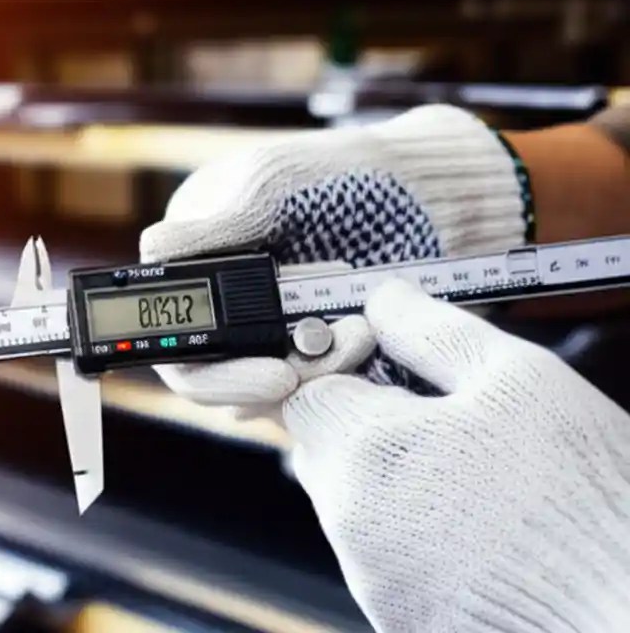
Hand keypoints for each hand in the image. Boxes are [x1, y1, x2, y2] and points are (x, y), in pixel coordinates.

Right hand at [141, 104, 531, 407]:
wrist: (440, 193)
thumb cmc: (349, 172)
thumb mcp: (274, 187)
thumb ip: (217, 226)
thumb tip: (151, 249)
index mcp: (198, 255)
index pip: (169, 330)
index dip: (200, 364)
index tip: (258, 368)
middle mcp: (225, 299)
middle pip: (210, 374)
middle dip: (254, 379)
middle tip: (296, 375)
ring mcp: (272, 331)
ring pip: (263, 389)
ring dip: (306, 377)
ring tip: (359, 336)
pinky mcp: (318, 353)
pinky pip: (311, 392)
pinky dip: (334, 379)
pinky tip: (366, 348)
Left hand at [285, 280, 629, 632]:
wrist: (628, 611)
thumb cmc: (587, 497)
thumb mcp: (517, 381)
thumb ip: (431, 332)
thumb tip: (381, 301)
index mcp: (366, 453)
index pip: (306, 395)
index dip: (347, 372)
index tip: (392, 370)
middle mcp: (351, 523)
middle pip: (323, 451)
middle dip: (369, 426)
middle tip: (446, 424)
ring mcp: (373, 578)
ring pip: (354, 504)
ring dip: (396, 479)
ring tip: (477, 482)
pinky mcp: (399, 618)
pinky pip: (385, 556)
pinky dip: (418, 534)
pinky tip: (480, 528)